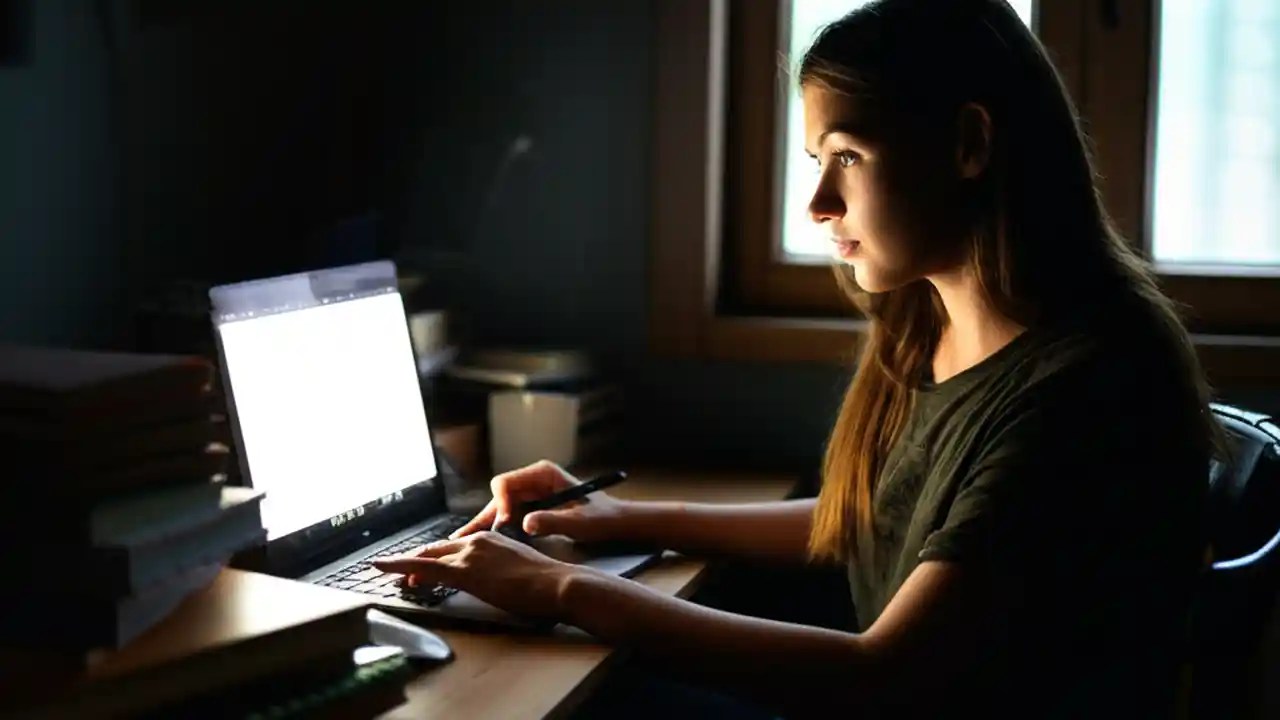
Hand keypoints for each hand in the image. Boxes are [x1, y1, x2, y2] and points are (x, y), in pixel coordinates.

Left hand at [372, 531, 578, 621]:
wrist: (556, 584)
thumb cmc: (545, 583)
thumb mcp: (518, 567)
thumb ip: (499, 568)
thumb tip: (492, 579)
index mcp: (490, 538)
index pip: (454, 545)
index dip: (435, 556)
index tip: (423, 564)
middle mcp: (476, 541)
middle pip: (436, 549)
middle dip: (415, 560)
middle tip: (396, 569)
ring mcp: (469, 555)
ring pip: (426, 557)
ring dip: (404, 565)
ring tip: (382, 568)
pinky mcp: (464, 572)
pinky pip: (424, 568)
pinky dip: (400, 566)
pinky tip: (383, 567)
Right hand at [450, 460, 630, 542]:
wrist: (614, 522)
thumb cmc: (601, 517)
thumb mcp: (579, 521)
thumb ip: (552, 521)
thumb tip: (525, 524)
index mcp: (542, 474)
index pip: (506, 483)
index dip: (500, 503)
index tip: (505, 524)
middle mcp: (531, 481)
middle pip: (497, 497)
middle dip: (483, 518)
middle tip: (463, 539)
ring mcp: (530, 495)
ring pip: (499, 509)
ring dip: (485, 526)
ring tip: (462, 544)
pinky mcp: (530, 509)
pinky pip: (507, 518)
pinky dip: (496, 531)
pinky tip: (481, 546)